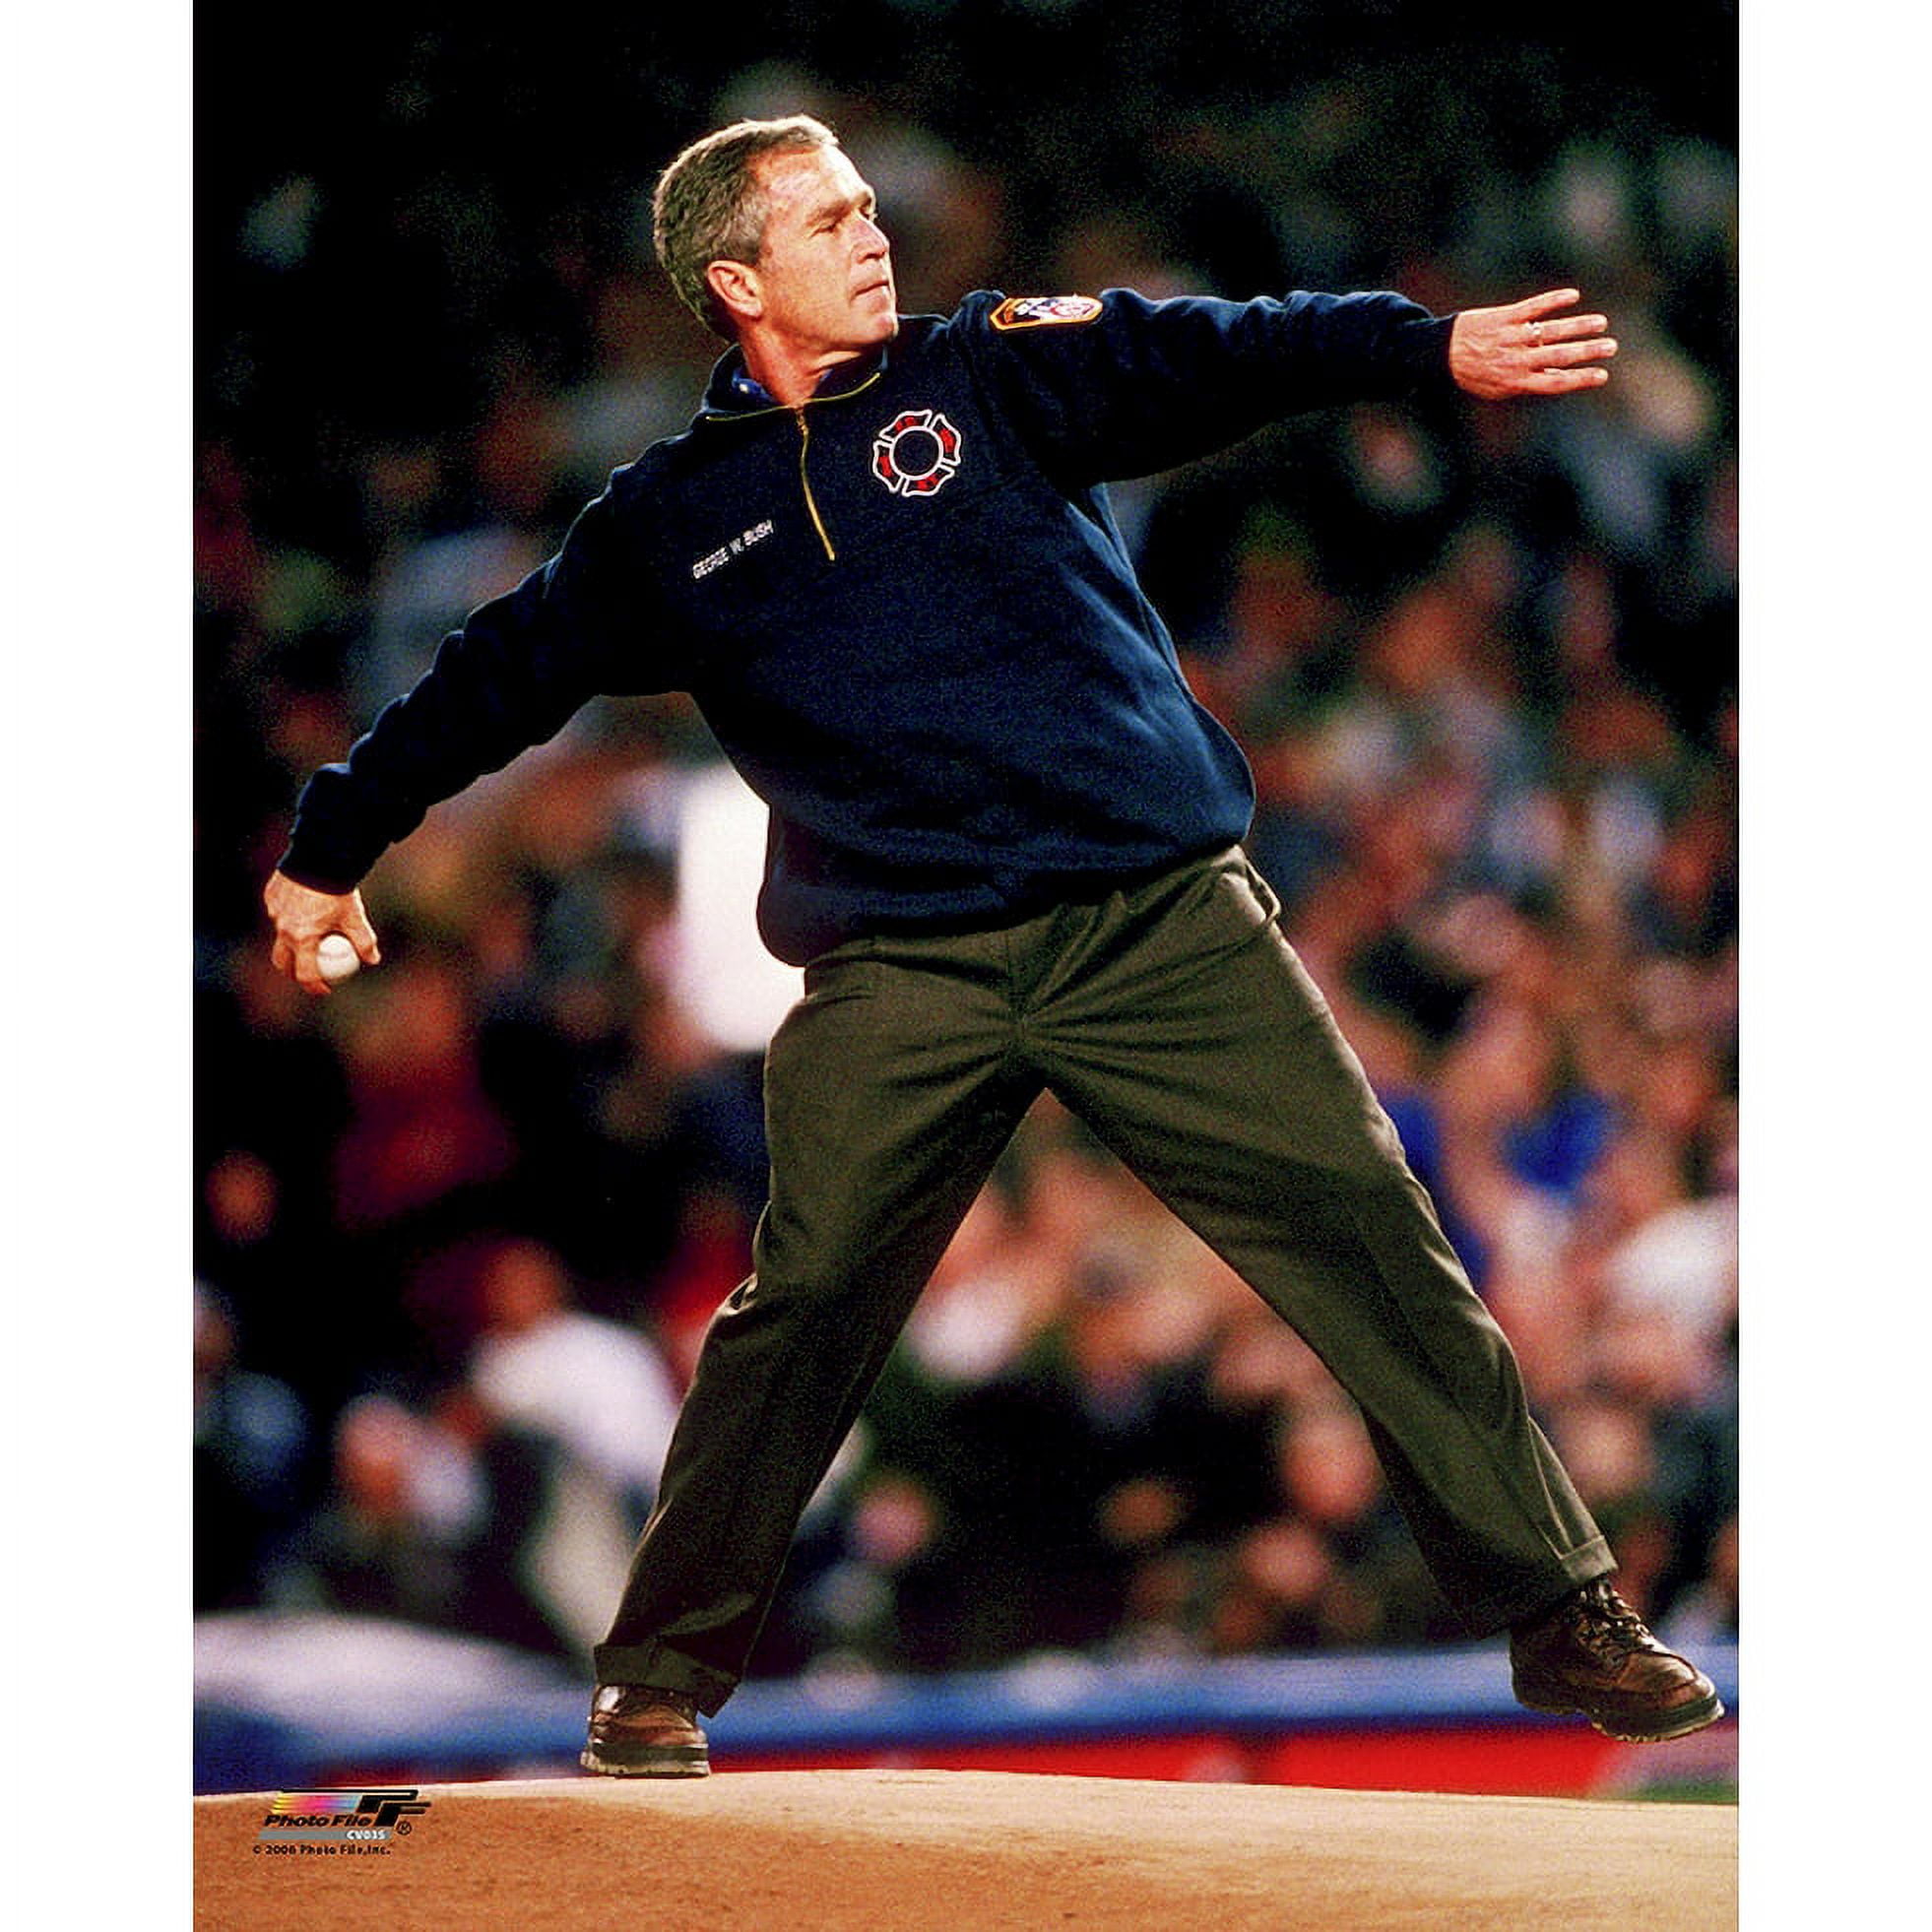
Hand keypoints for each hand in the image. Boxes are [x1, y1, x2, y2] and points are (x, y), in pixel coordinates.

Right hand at [263, 869, 380, 996]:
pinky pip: (278, 914)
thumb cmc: (338, 890)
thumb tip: (373, 960)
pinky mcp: (271, 898)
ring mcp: (274, 913)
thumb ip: (364, 941)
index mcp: (302, 938)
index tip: (325, 989)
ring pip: (279, 935)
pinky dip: (288, 917)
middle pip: (282, 961)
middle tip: (308, 972)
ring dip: (290, 942)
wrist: (320, 858)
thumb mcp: (355, 917)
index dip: (315, 986)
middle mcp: (283, 928)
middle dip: (293, 971)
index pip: (305, 974)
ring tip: (308, 939)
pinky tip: (302, 911)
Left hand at [1448, 288, 1616, 400]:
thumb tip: (1561, 377)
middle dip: (1588, 351)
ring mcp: (1511, 338)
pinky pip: (1533, 307)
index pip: (1556, 382)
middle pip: (1560, 356)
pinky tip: (1573, 296)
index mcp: (1517, 382)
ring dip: (1579, 326)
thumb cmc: (1474, 374)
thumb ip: (1529, 382)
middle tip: (1612, 346)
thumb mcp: (1499, 389)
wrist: (1441, 355)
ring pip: (1551, 331)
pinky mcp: (1505, 317)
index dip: (1580, 379)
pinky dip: (1553, 300)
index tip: (1603, 375)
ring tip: (1601, 323)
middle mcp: (1517, 361)